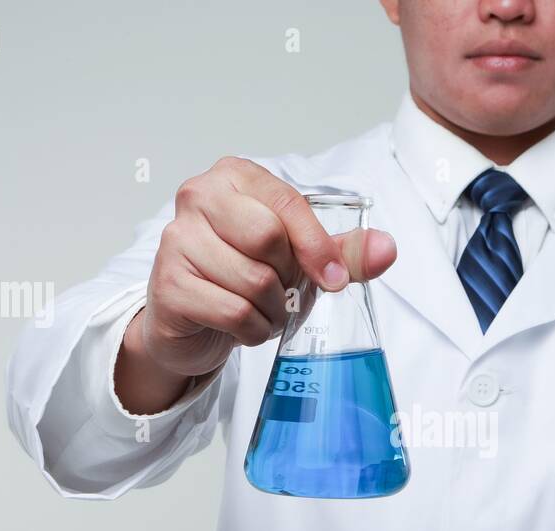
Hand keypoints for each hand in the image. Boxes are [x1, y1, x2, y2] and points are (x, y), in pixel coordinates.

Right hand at [116, 157, 397, 413]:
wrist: (192, 321)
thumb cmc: (245, 277)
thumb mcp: (299, 260)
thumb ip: (342, 252)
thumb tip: (386, 248)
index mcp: (234, 176)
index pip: (287, 204)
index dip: (317, 246)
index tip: (333, 278)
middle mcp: (198, 197)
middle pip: (268, 238)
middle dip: (287, 277)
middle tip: (282, 290)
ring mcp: (176, 240)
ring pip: (253, 280)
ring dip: (272, 310)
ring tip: (263, 310)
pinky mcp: (167, 284)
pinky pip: (233, 312)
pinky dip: (252, 329)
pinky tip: (244, 326)